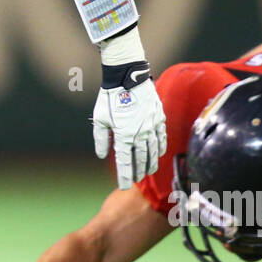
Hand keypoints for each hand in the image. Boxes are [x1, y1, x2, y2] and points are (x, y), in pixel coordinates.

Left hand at [93, 66, 165, 188]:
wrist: (127, 76)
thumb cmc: (110, 97)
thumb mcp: (99, 118)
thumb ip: (101, 139)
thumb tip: (103, 155)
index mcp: (124, 135)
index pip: (125, 162)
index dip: (125, 176)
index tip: (125, 185)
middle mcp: (140, 134)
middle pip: (141, 159)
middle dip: (138, 171)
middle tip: (136, 180)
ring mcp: (151, 126)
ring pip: (153, 151)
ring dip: (150, 163)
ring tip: (148, 171)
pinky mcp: (158, 117)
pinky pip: (162, 137)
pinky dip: (160, 148)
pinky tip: (159, 154)